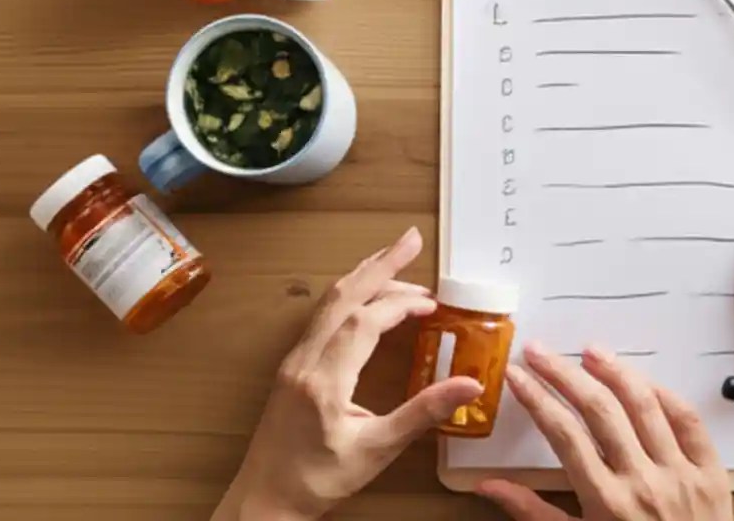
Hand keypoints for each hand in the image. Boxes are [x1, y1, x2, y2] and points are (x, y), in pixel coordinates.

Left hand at [212, 227, 482, 520]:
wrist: (265, 501)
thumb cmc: (317, 481)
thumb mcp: (377, 451)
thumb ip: (423, 413)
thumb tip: (469, 386)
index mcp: (324, 382)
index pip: (364, 324)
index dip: (399, 304)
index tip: (431, 303)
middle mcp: (304, 362)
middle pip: (342, 297)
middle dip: (379, 265)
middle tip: (411, 240)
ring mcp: (294, 361)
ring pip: (328, 303)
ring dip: (362, 276)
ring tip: (394, 258)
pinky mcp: (292, 366)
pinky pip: (320, 317)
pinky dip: (348, 295)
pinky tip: (365, 296)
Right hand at [478, 343, 732, 520]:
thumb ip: (534, 514)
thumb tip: (489, 486)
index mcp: (606, 503)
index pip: (563, 435)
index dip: (537, 399)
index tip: (517, 375)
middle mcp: (643, 482)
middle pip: (599, 410)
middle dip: (564, 374)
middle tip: (540, 352)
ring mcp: (680, 474)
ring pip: (645, 405)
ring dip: (614, 371)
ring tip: (589, 351)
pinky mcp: (711, 472)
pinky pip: (688, 420)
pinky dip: (664, 393)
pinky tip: (641, 379)